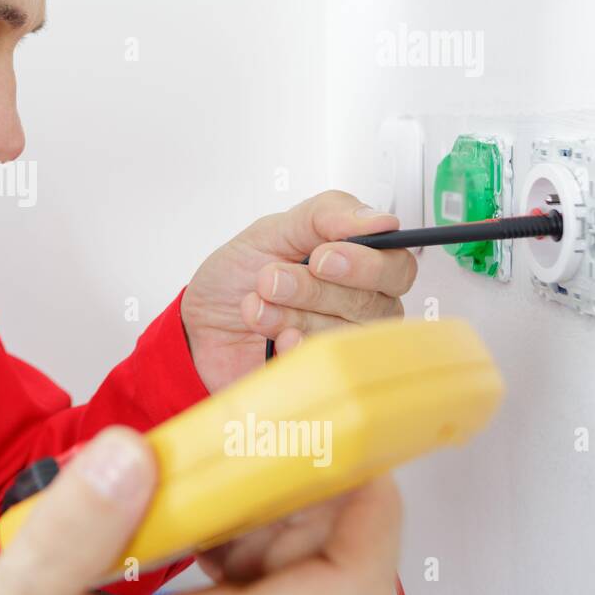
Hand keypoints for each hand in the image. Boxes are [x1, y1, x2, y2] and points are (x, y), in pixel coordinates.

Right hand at [0, 427, 401, 594]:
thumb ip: (67, 536)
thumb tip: (126, 456)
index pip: (346, 586)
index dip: (365, 505)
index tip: (349, 437)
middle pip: (323, 562)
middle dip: (298, 482)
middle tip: (266, 419)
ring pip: (290, 568)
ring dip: (261, 502)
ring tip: (212, 455)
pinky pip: (253, 580)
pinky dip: (232, 531)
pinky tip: (185, 505)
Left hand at [180, 190, 417, 392]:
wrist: (197, 325)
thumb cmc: (238, 277)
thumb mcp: (271, 231)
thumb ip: (324, 217)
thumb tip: (381, 221)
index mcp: (359, 267)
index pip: (397, 267)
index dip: (365, 264)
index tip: (320, 258)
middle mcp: (362, 309)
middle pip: (372, 303)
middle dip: (313, 289)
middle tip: (270, 279)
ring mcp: (342, 347)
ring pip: (345, 335)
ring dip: (291, 315)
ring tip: (254, 304)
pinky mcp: (319, 377)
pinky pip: (324, 368)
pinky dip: (292, 347)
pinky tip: (272, 338)